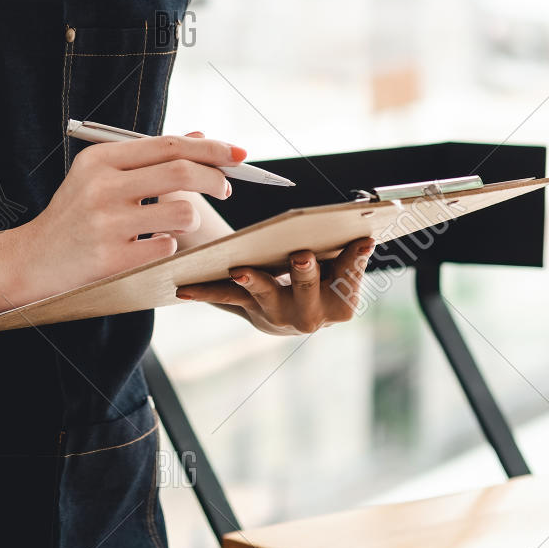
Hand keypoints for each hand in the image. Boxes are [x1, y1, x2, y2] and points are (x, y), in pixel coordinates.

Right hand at [17, 133, 242, 297]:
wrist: (32, 260)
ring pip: (182, 213)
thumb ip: (149, 157)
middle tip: (226, 188)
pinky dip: (167, 247)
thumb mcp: (101, 176)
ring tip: (172, 224)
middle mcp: (102, 187)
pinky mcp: (112, 259)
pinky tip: (147, 248)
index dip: (210, 148)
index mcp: (100, 160)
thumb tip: (201, 137)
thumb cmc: (75, 214)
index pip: (168, 145)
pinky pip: (166, 247)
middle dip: (215, 179)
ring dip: (190, 219)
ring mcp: (106, 224)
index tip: (238, 153)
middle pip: (181, 172)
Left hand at [174, 238, 375, 335]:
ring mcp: (277, 315)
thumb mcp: (342, 267)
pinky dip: (205, 292)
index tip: (364, 240)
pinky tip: (183, 288)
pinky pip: (226, 299)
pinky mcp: (248, 309)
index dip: (356, 262)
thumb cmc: (324, 275)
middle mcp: (311, 315)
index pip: (351, 278)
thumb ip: (351, 254)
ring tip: (240, 271)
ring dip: (254, 283)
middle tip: (302, 256)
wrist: (292, 312)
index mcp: (340, 302)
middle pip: (308, 291)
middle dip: (306, 274)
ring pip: (266, 296)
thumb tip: (365, 232)